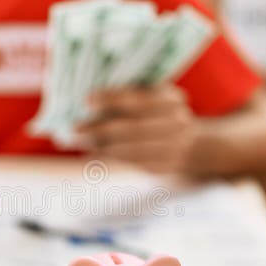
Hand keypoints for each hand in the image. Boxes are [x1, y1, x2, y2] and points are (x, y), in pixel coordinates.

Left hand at [76, 83, 194, 172]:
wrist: (189, 144)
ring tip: (80, 142)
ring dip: (101, 147)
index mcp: (171, 99)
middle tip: (76, 128)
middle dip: (100, 128)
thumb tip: (89, 102)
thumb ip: (127, 98)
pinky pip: (132, 164)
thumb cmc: (157, 115)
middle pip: (132, 127)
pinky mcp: (164, 168)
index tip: (87, 100)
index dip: (112, 100)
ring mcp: (174, 148)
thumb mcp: (151, 99)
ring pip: (131, 149)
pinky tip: (93, 155)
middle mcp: (177, 123)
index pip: (139, 99)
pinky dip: (110, 160)